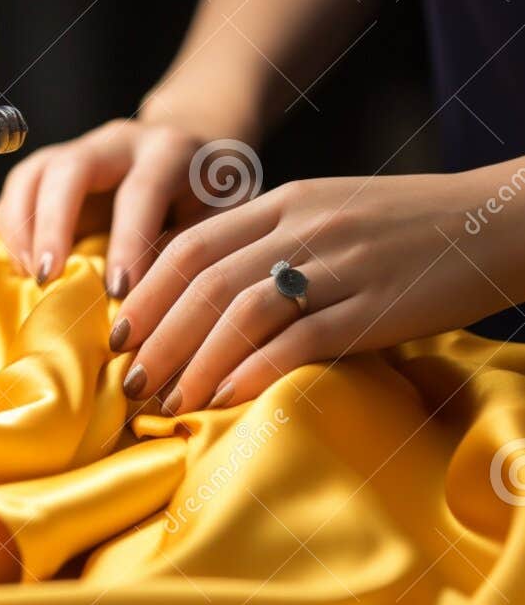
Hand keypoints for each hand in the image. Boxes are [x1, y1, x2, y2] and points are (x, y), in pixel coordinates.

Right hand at [0, 118, 218, 294]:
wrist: (196, 155)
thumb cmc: (212, 198)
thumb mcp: (221, 221)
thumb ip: (190, 252)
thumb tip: (152, 304)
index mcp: (169, 151)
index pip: (140, 191)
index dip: (127, 243)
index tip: (117, 294)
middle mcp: (119, 141)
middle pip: (70, 168)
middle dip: (53, 225)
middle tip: (49, 279)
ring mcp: (81, 149)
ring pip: (34, 173)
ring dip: (23, 227)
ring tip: (31, 275)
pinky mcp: (54, 166)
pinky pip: (19, 188)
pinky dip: (12, 227)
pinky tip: (25, 267)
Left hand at [109, 171, 515, 412]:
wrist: (497, 221)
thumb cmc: (411, 229)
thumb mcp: (333, 214)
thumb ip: (275, 240)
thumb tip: (212, 294)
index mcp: (286, 201)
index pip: (192, 245)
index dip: (145, 292)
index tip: (117, 333)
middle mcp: (303, 227)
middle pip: (204, 281)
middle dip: (156, 336)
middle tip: (128, 382)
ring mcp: (339, 265)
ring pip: (240, 313)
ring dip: (193, 363)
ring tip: (166, 403)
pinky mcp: (373, 307)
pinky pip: (298, 341)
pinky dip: (253, 373)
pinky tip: (225, 401)